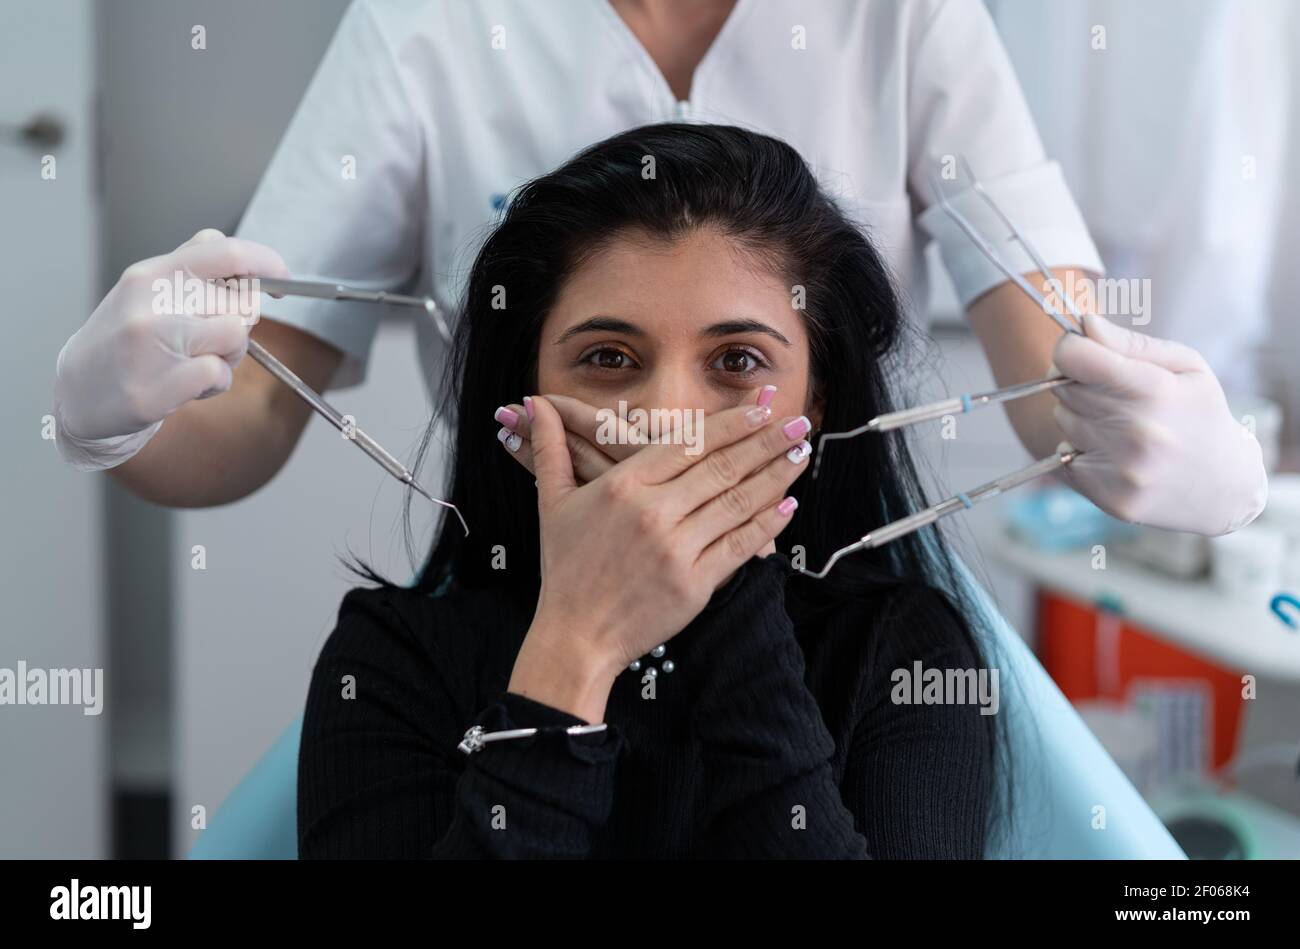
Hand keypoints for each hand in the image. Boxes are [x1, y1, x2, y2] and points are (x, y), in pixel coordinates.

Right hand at [52, 229, 288, 469]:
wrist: (78, 393)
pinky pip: (219, 374)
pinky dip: (215, 384)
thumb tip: (245, 261)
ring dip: (230, 355)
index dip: (267, 262)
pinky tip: (188, 386)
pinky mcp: (155, 385)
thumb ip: (193, 270)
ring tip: (198, 362)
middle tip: (211, 340)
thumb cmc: (123, 341)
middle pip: (241, 300)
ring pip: (236, 335)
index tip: (282, 280)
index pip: (226, 252)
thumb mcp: (148, 292)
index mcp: (152, 274)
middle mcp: (150, 302)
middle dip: (241, 323)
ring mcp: (151, 342)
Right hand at [493, 390, 781, 555]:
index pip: (689, 443)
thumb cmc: (565, 569)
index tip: (759, 406)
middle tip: (797, 421)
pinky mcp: (695, 583)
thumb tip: (533, 405)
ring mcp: (677, 548)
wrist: (575, 636)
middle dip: (765, 441)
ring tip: (801, 454)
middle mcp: (653, 512)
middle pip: (722, 466)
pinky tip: (788, 506)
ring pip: (738, 501)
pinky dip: (768, 524)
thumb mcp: (552, 503)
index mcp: (623, 486)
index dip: (730, 423)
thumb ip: (551, 450)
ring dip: (775, 475)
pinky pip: (740, 545)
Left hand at [1051, 313, 1266, 535]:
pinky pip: (1063, 457)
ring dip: (1080, 416)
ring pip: (1062, 420)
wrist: (1222, 488)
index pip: (1075, 359)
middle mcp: (1136, 433)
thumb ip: (1129, 344)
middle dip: (1078, 380)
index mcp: (1156, 393)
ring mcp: (1121, 470)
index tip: (1080, 350)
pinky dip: (1080, 450)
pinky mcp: (1106, 497)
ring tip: (1120, 423)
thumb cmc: (1200, 415)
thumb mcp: (1185, 366)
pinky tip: (1114, 452)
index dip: (1070, 349)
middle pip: (1064, 387)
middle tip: (1111, 389)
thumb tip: (1084, 324)